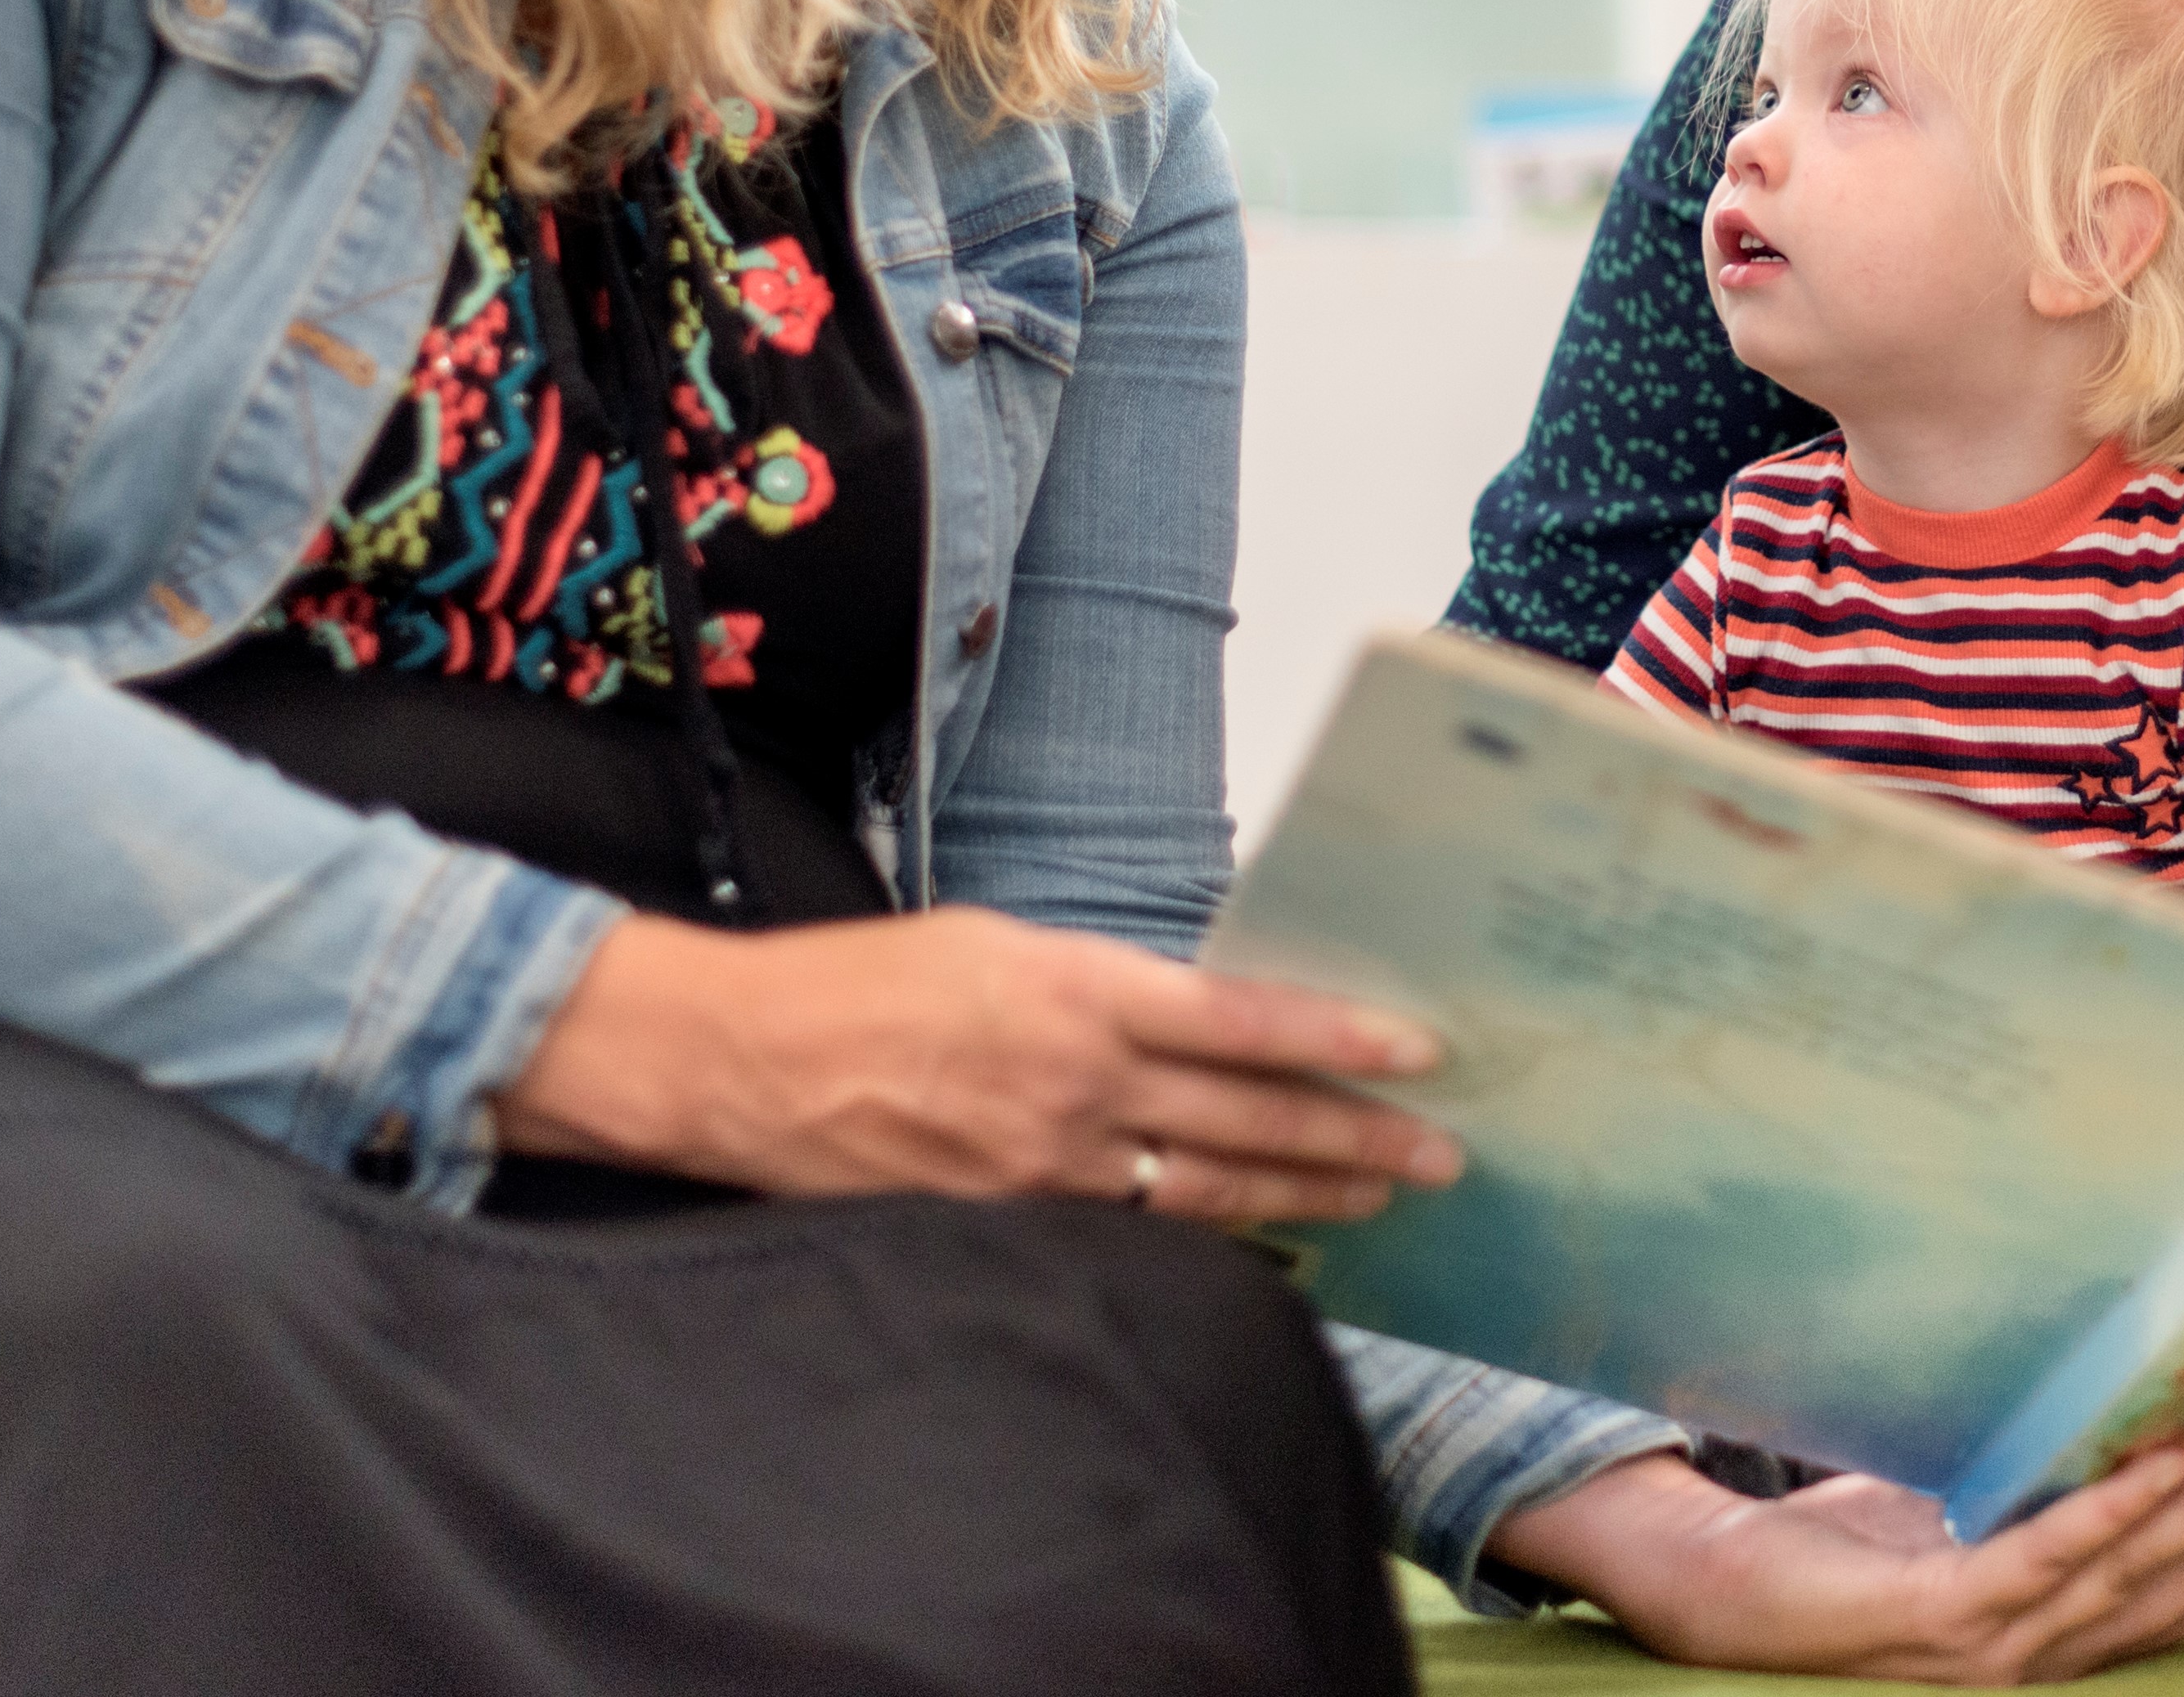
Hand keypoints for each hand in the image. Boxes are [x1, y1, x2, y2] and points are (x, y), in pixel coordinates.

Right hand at [492, 904, 1462, 1221]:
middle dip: (1357, 1139)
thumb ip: (1104, 986)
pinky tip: (1262, 1237)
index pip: (1246, 1020)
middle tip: (1443, 1154)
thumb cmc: (864, 984)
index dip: (1342, 1039)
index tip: (1421, 1051)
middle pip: (1251, 1122)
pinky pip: (1133, 1232)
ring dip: (1305, 1196)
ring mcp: (1045, 1168)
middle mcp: (1077, 1086)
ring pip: (1208, 1191)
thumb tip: (1198, 1012)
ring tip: (1382, 1195)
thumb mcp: (998, 945)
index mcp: (1079, 993)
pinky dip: (1207, 1235)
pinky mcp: (1009, 1225)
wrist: (740, 1062)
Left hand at [1481, 1442, 2183, 1682]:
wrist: (1712, 1593)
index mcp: (2046, 1633)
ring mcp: (1988, 1644)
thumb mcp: (1959, 1509)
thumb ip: (2034, 1489)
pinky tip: (2163, 1471)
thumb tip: (2124, 1413)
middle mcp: (2033, 1653)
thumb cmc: (1835, 1552)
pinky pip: (2040, 1556)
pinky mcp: (1937, 1613)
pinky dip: (2109, 1513)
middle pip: (2179, 1599)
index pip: (2179, 1601)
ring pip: (2125, 1577)